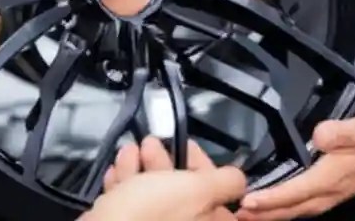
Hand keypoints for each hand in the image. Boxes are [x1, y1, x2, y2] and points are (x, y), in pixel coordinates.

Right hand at [84, 136, 245, 220]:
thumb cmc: (154, 211)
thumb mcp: (200, 190)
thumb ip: (226, 181)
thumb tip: (239, 180)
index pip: (213, 196)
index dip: (201, 166)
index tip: (186, 147)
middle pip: (180, 194)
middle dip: (165, 163)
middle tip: (150, 144)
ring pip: (151, 198)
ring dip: (140, 169)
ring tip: (129, 152)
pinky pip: (128, 206)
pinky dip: (123, 185)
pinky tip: (116, 171)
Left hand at [236, 117, 354, 220]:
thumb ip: (340, 132)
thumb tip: (320, 135)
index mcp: (327, 181)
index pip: (293, 193)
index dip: (270, 198)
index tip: (246, 200)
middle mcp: (322, 197)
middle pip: (286, 210)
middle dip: (259, 213)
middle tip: (229, 212)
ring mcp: (320, 201)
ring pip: (288, 213)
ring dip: (264, 215)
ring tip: (237, 214)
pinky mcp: (319, 199)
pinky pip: (292, 210)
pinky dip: (274, 211)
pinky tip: (258, 208)